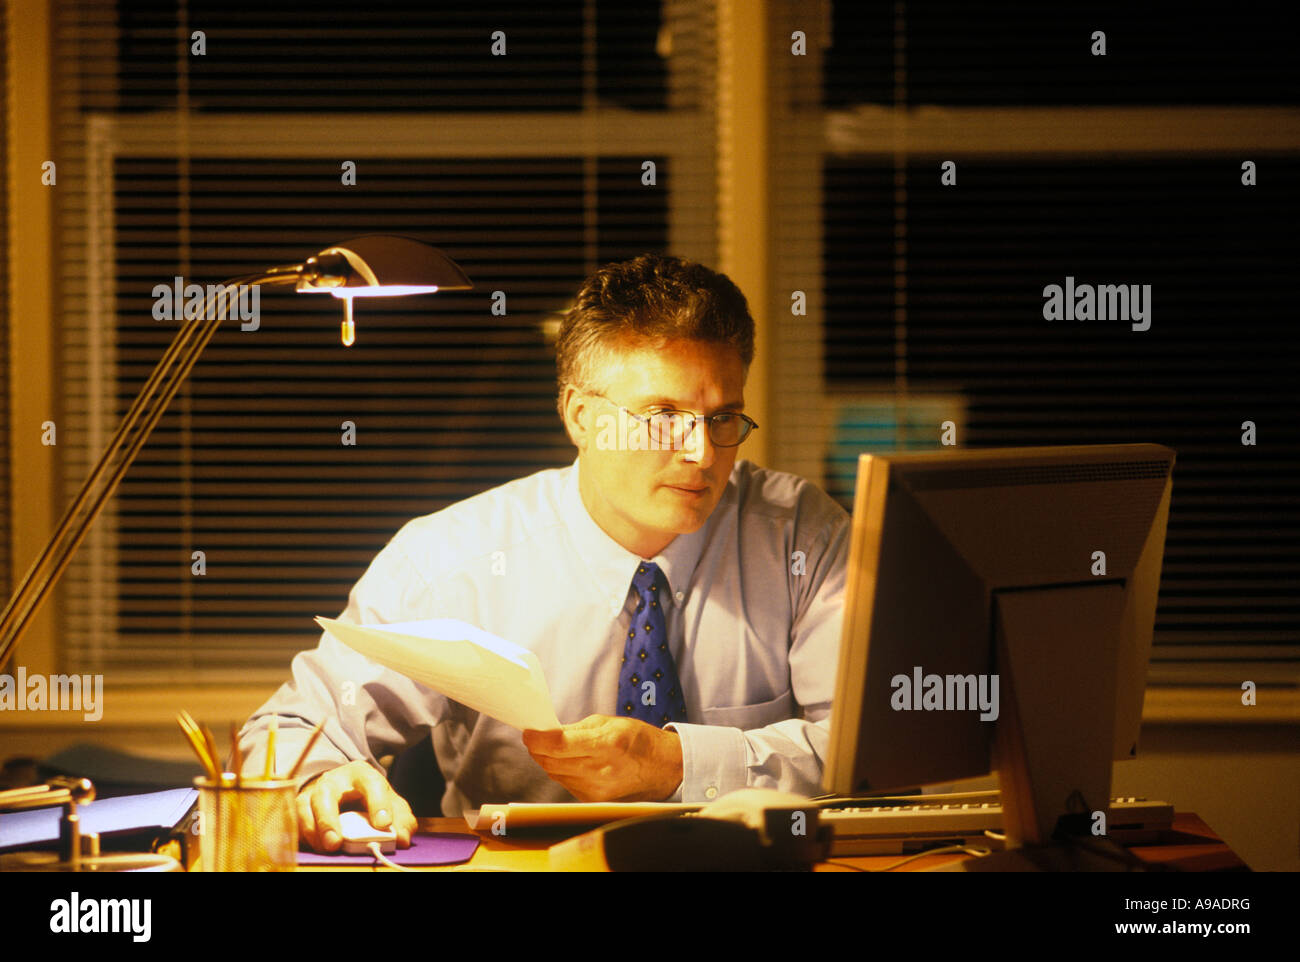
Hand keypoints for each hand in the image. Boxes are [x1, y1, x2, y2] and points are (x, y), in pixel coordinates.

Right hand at [296, 759, 417, 852]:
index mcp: (361, 775)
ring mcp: (312, 792)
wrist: (343, 789)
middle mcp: (334, 780)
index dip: (378, 804)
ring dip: (313, 830)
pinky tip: (314, 847)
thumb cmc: (369, 798)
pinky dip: (301, 834)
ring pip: (304, 806)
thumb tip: (402, 839)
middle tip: (335, 842)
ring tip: (326, 848)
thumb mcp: (390, 804)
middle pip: (326, 793)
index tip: (384, 825)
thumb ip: (401, 820)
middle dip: (329, 819)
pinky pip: (293, 820)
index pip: (371, 784)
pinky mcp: (299, 807)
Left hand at [522, 714, 683, 801]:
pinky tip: (570, 762)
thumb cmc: (638, 740)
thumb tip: (546, 733)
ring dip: (548, 760)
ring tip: (553, 747)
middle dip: (538, 748)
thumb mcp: (609, 723)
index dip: (537, 739)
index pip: (559, 745)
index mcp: (606, 744)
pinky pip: (566, 783)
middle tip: (535, 737)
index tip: (529, 732)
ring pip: (555, 774)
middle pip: (551, 762)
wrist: (662, 768)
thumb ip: (575, 729)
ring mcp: (596, 790)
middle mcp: (600, 770)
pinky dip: (562, 771)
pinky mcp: (593, 800)